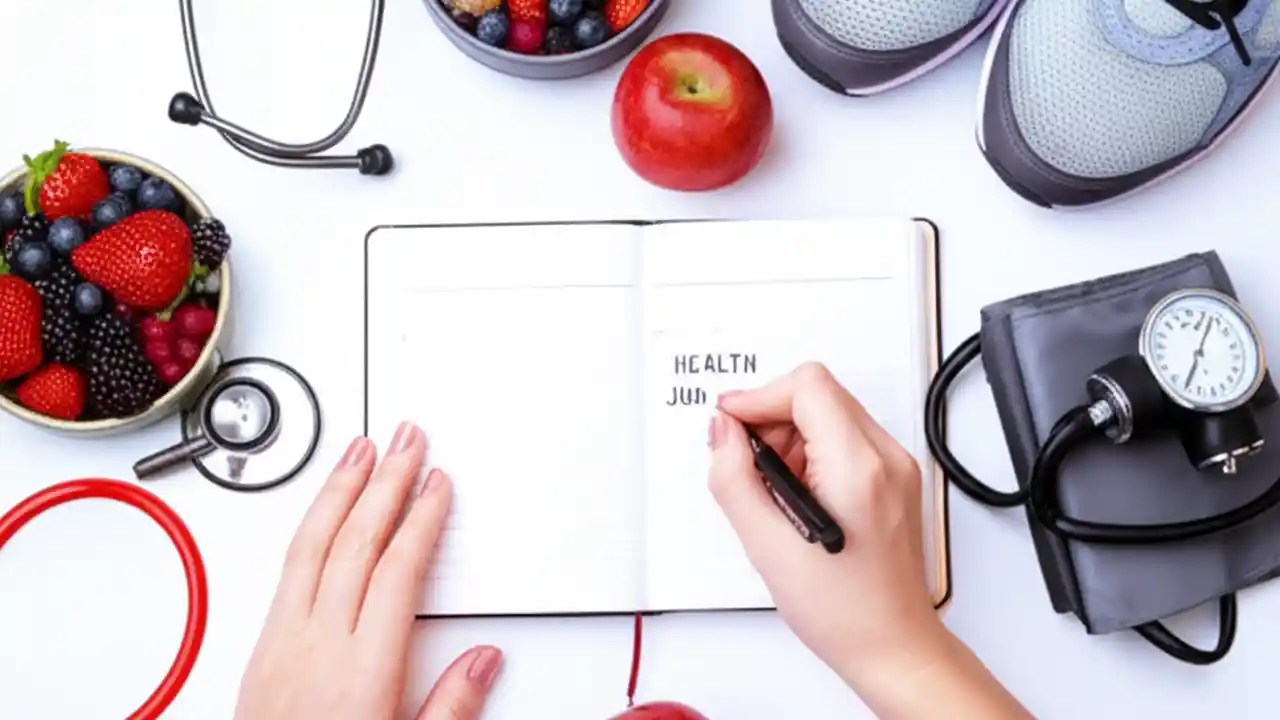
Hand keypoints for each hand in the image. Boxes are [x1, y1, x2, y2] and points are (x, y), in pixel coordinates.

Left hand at [234, 422, 502, 719]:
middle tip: (408, 438)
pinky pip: (286, 568)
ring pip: (310, 545)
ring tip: (360, 451)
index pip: (397, 571)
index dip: (422, 519)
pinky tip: (321, 512)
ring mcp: (280, 644)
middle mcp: (314, 647)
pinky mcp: (259, 651)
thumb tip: (485, 659)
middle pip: (355, 542)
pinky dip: (308, 526)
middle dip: (386, 481)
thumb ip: (451, 707)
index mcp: (361, 670)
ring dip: (338, 490)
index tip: (439, 484)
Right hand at [710, 364, 1029, 717]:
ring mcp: (895, 467)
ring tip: (776, 494)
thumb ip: (734, 478)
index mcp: (858, 467)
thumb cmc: (844, 610)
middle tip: (749, 468)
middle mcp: (885, 458)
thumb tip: (722, 431)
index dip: (758, 399)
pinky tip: (798, 498)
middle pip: (817, 394)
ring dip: (789, 440)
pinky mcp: (892, 478)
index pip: (806, 386)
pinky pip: (842, 439)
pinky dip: (810, 455)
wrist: (892, 645)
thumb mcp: (766, 546)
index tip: (730, 426)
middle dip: (771, 421)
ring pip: (828, 413)